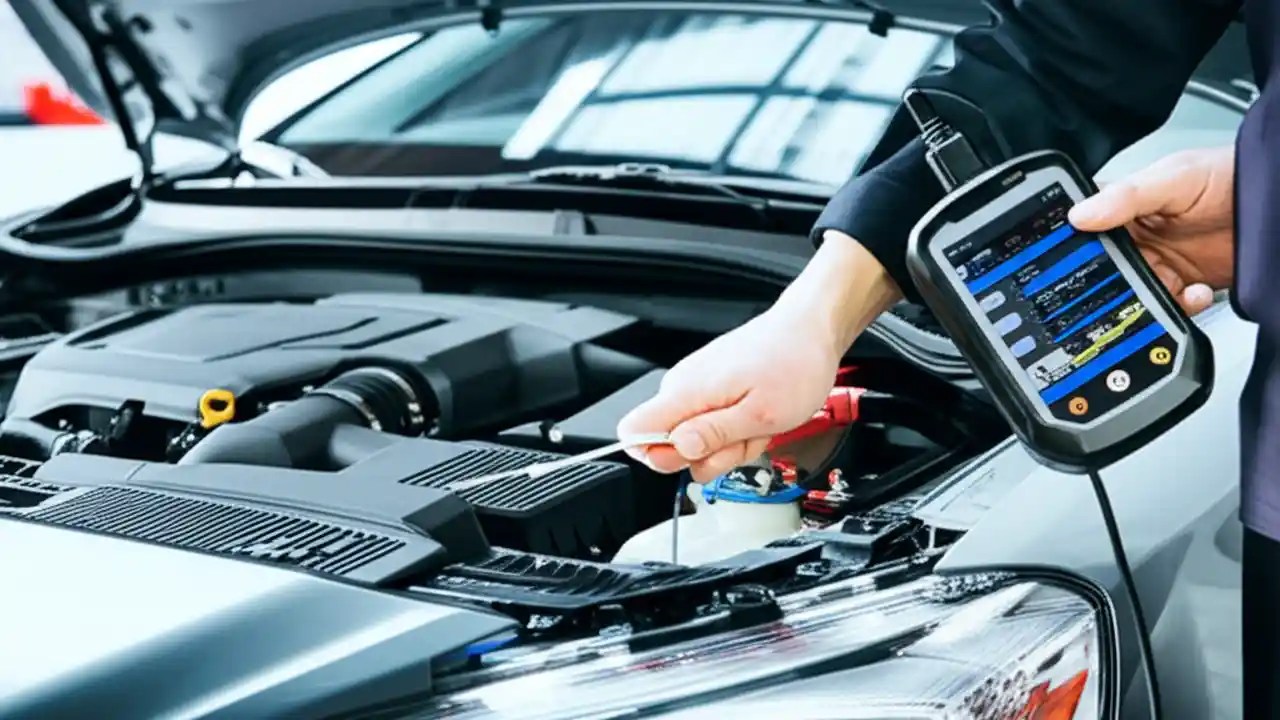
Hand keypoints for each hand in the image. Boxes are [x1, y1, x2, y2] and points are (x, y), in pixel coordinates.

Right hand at [617, 234, 900, 481]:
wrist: (811, 330)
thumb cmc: (794, 364)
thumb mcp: (761, 415)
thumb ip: (714, 436)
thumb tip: (678, 449)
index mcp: (687, 392)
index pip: (632, 432)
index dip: (659, 457)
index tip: (697, 456)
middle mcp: (683, 386)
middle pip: (670, 446)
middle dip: (711, 455)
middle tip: (745, 437)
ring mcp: (697, 387)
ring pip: (697, 441)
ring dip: (731, 445)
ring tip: (758, 424)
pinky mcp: (712, 389)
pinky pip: (713, 426)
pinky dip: (739, 431)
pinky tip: (758, 418)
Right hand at [1068, 146, 1234, 315]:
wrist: (1278, 207)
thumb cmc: (1229, 175)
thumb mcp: (1172, 177)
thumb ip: (1126, 196)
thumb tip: (1081, 214)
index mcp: (1120, 208)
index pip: (1081, 228)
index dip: (1071, 244)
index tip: (1070, 259)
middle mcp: (1133, 238)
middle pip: (1100, 269)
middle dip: (1105, 282)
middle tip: (1122, 281)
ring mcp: (1156, 263)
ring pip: (1129, 294)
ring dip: (1142, 300)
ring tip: (1166, 287)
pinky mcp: (1180, 285)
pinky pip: (1165, 307)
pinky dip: (1178, 308)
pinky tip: (1194, 292)